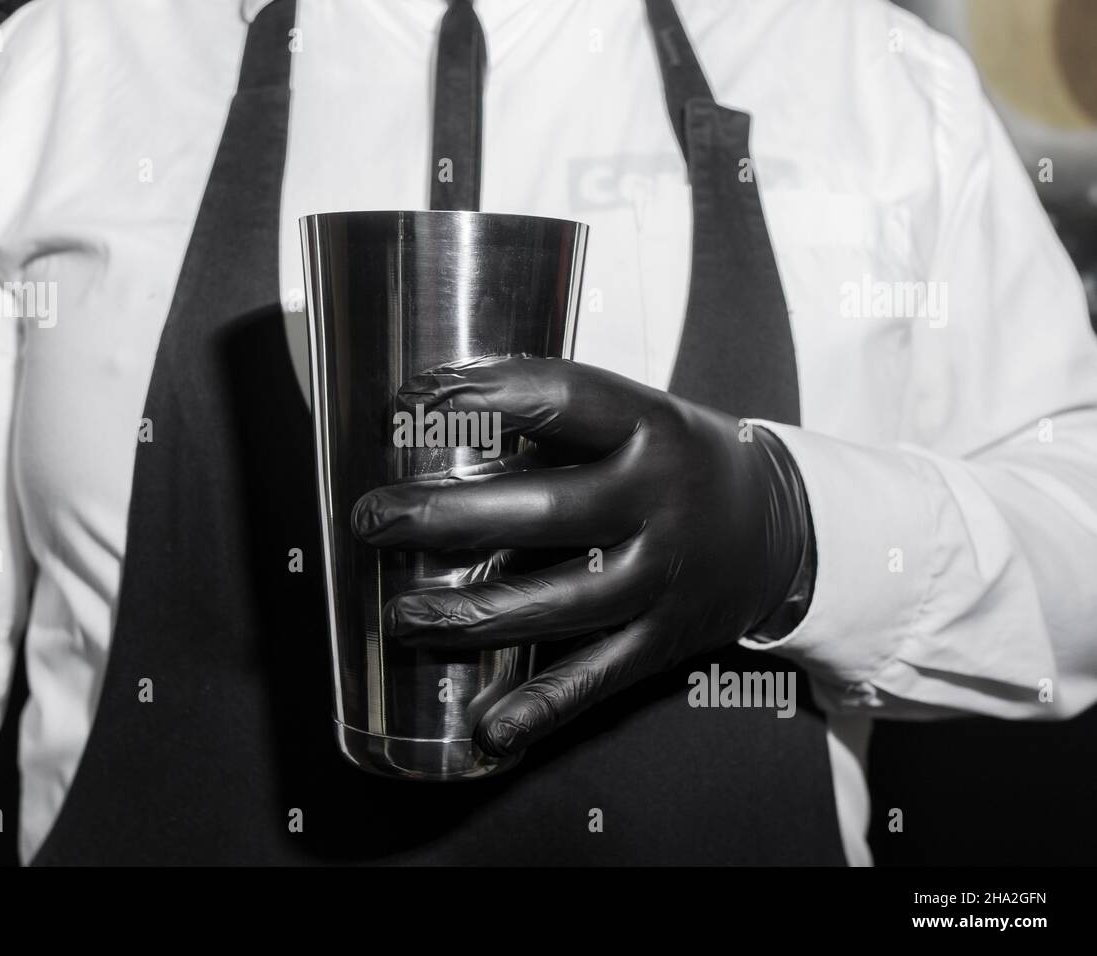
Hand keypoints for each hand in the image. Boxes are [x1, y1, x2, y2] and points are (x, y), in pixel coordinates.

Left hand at [350, 356, 812, 757]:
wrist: (780, 531)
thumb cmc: (681, 462)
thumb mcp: (640, 416)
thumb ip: (558, 421)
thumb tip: (437, 419)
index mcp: (650, 427)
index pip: (558, 398)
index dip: (476, 396)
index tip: (407, 404)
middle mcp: (660, 501)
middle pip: (543, 511)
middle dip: (445, 518)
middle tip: (374, 520)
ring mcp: (664, 577)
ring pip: (558, 604)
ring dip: (470, 615)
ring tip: (402, 615)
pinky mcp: (664, 640)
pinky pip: (597, 678)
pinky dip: (542, 707)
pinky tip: (489, 728)